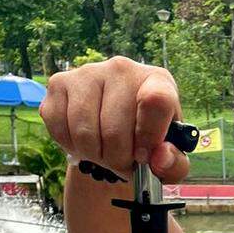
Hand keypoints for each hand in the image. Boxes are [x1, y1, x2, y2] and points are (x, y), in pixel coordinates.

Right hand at [39, 56, 190, 182]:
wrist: (115, 127)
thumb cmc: (147, 141)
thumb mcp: (169, 157)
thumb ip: (174, 164)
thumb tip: (159, 158)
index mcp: (158, 81)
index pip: (157, 101)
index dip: (149, 137)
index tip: (144, 156)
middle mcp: (122, 68)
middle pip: (114, 129)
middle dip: (118, 159)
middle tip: (123, 162)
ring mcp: (87, 72)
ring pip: (84, 132)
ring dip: (94, 155)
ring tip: (105, 154)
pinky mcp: (59, 82)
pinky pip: (59, 127)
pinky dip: (71, 146)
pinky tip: (85, 141)